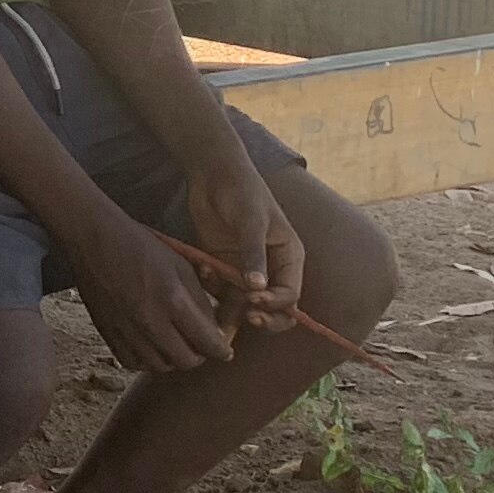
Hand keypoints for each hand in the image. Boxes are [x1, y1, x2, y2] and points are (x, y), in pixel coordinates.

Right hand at [65, 206, 233, 374]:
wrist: (94, 239)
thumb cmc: (141, 247)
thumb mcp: (182, 266)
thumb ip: (200, 301)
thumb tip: (213, 330)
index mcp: (173, 300)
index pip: (208, 342)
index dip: (221, 350)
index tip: (224, 350)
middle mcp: (149, 320)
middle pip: (185, 361)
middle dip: (199, 356)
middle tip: (200, 345)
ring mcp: (125, 328)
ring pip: (159, 366)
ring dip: (172, 360)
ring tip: (175, 345)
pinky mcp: (106, 331)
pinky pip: (131, 362)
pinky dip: (146, 360)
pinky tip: (151, 347)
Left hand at [179, 152, 306, 336]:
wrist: (213, 175)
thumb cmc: (241, 191)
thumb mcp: (250, 221)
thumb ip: (253, 253)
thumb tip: (258, 289)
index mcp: (289, 258)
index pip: (290, 296)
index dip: (275, 304)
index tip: (253, 299)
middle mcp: (270, 270)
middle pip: (274, 310)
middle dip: (261, 318)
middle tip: (243, 317)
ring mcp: (245, 271)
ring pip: (243, 306)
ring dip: (229, 305)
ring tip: (214, 283)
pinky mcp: (222, 268)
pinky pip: (220, 291)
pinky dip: (211, 289)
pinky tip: (203, 269)